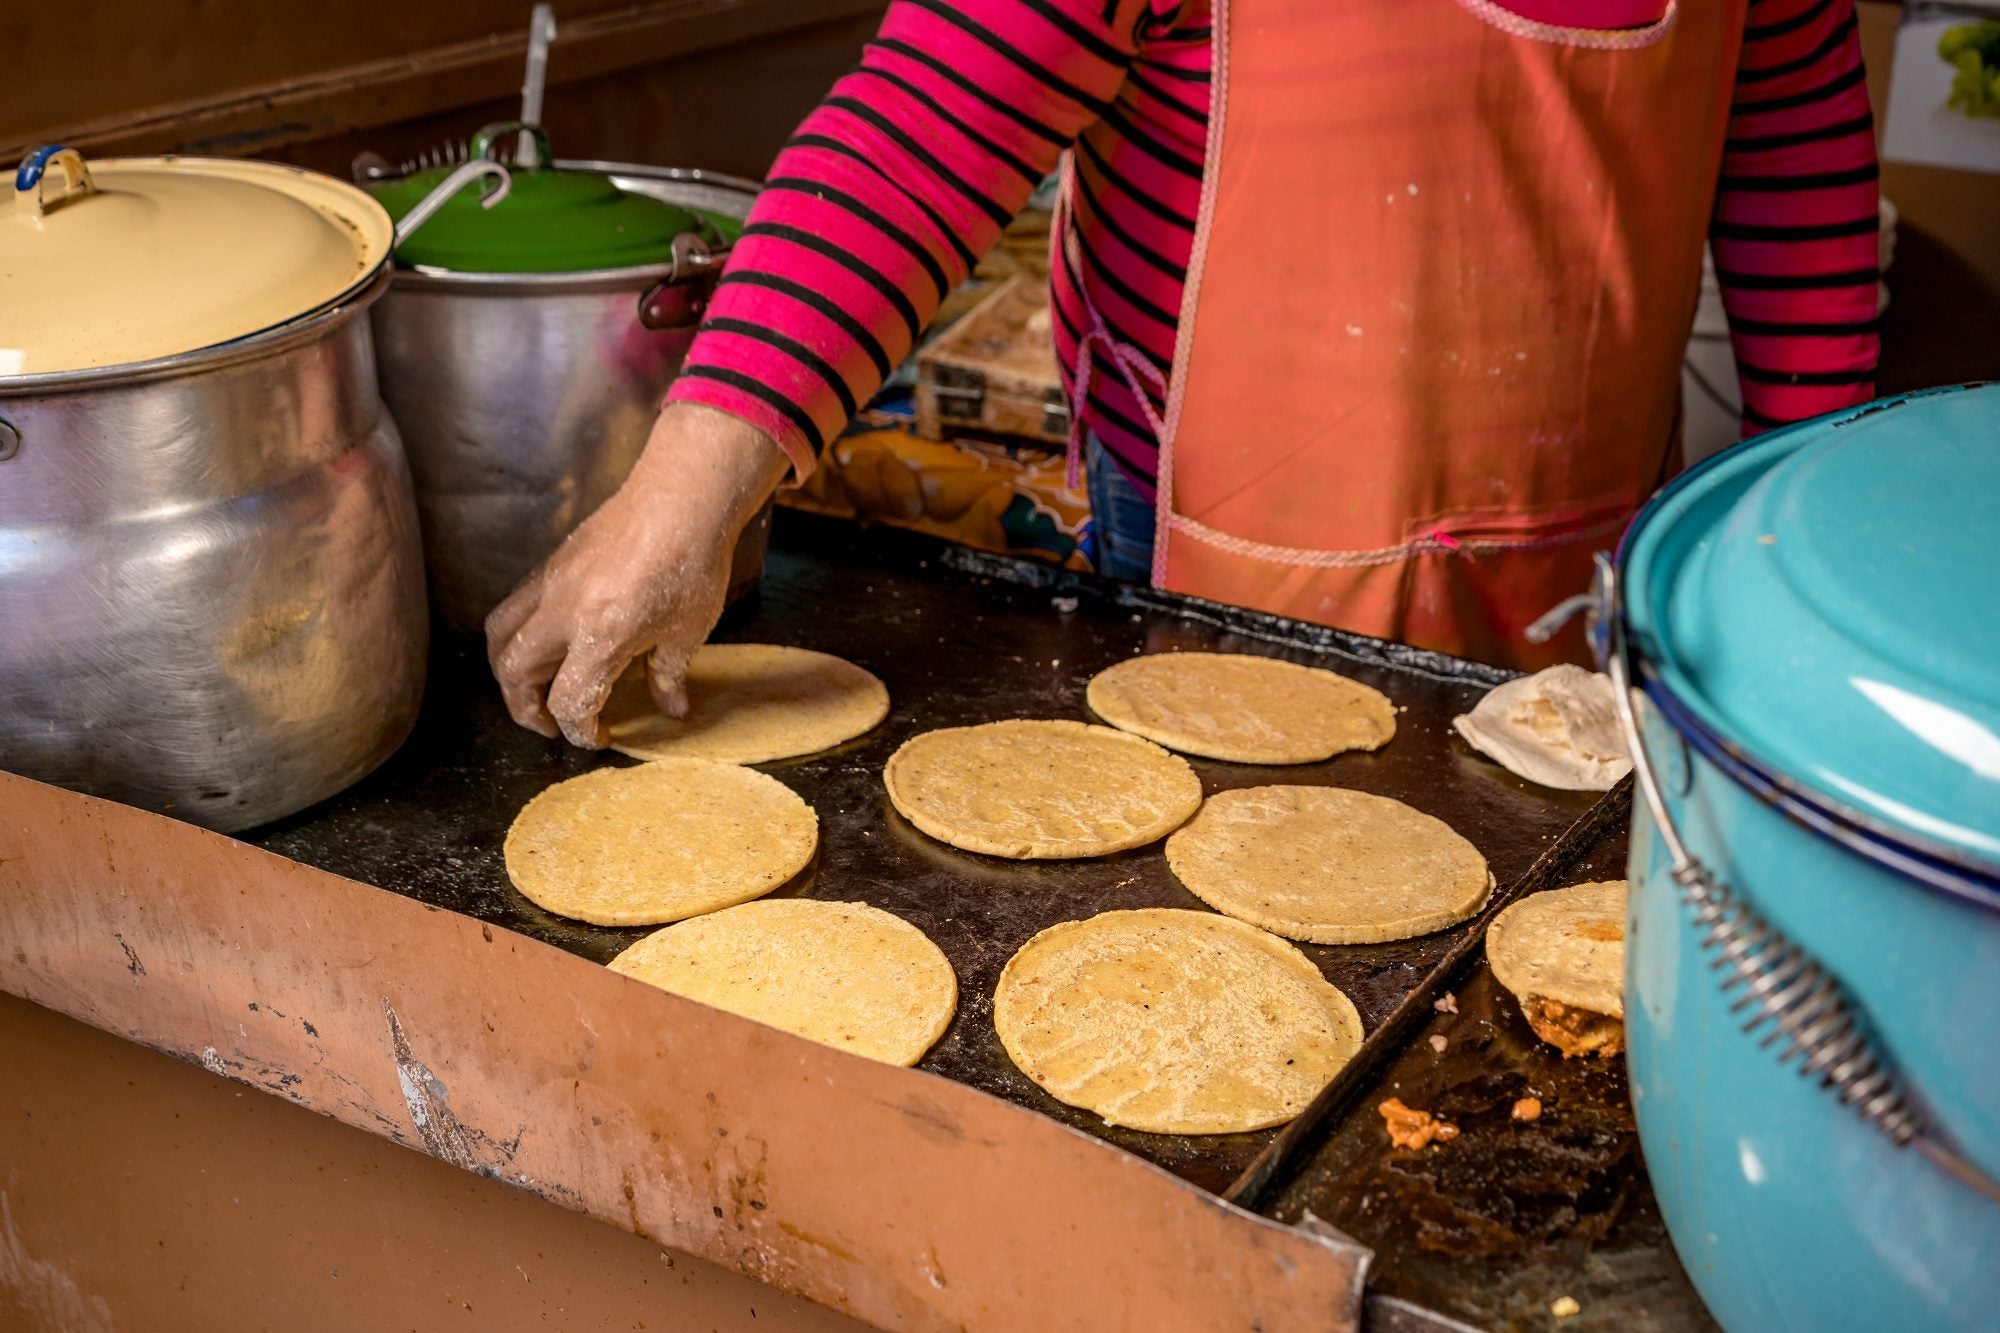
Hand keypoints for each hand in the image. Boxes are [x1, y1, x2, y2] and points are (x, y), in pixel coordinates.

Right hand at [486, 404, 790, 746]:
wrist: (683, 495)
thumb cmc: (693, 562)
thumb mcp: (688, 631)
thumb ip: (670, 674)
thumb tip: (671, 708)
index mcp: (599, 636)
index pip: (568, 701)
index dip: (579, 731)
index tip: (599, 736)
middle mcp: (562, 611)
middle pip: (512, 672)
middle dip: (524, 708)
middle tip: (552, 723)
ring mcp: (551, 583)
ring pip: (499, 633)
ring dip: (508, 669)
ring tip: (536, 685)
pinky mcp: (552, 562)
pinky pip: (516, 605)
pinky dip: (519, 632)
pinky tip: (551, 640)